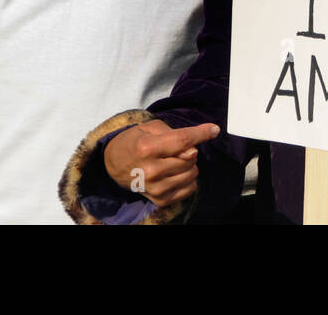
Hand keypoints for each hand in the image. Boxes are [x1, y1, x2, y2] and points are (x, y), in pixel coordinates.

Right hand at [102, 119, 220, 207]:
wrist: (114, 164)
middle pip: (190, 159)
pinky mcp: (159, 199)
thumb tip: (194, 148)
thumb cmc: (134, 141)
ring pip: (191, 174)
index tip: (213, 129)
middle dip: (190, 150)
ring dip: (190, 165)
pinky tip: (178, 173)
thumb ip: (173, 133)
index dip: (201, 134)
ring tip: (176, 161)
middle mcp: (150, 170)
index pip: (182, 141)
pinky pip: (189, 189)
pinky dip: (189, 180)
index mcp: (147, 148)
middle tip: (178, 149)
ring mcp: (155, 187)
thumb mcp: (149, 127)